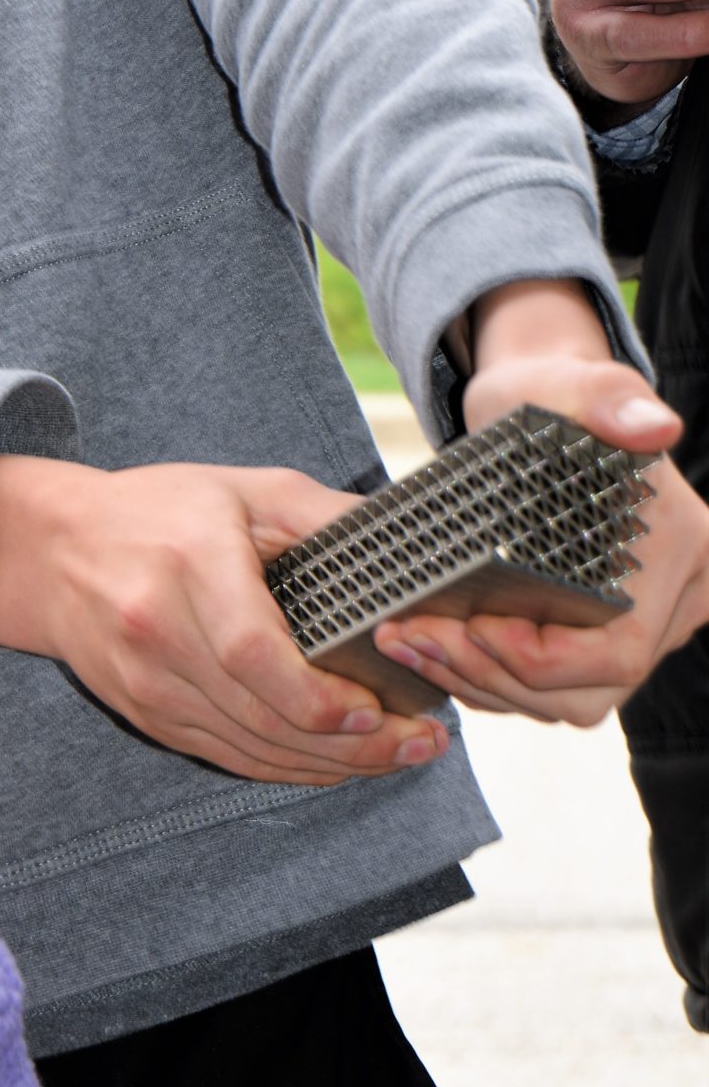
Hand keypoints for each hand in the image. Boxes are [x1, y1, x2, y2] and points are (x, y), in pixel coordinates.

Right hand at [0, 454, 451, 783]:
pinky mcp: (146, 715)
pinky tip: (335, 760)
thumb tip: (408, 541)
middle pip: (263, 716)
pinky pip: (227, 757)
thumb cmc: (157, 511)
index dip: (317, 696)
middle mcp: (159, 632)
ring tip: (396, 755)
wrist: (51, 550)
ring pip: (250, 750)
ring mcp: (148, 684)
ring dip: (330, 766)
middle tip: (422, 744)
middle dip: (352, 744)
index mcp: (189, 565)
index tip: (376, 707)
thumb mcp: (242, 489)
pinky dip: (286, 766)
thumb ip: (324, 515)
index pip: (252, 653)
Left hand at [374, 282, 708, 722]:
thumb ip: (609, 399)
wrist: (537, 403)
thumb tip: (655, 427)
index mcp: (681, 555)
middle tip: (408, 637)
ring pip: (564, 700)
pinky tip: (428, 649)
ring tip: (405, 642)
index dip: (537, 659)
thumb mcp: (569, 386)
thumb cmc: (549, 393)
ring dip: (480, 684)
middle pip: (590, 690)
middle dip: (492, 676)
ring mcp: (636, 627)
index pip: (618, 653)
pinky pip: (547, 688)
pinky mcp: (593, 636)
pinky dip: (486, 678)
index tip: (463, 627)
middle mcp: (672, 604)